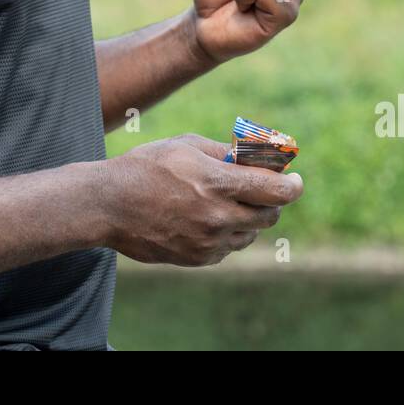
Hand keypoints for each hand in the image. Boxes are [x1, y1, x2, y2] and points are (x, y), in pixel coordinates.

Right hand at [101, 134, 302, 265]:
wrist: (108, 205)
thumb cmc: (147, 166)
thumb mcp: (187, 146)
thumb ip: (226, 152)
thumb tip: (256, 155)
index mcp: (218, 183)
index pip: (277, 192)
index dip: (292, 185)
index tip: (295, 181)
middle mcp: (217, 217)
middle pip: (269, 216)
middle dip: (271, 201)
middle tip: (263, 189)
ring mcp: (208, 242)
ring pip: (250, 234)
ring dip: (249, 217)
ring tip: (228, 201)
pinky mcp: (197, 258)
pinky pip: (228, 248)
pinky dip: (228, 233)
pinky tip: (209, 218)